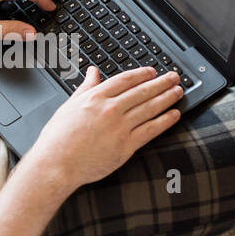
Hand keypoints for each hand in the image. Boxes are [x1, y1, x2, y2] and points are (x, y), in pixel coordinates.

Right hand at [27, 66, 183, 188]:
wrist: (56, 164)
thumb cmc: (58, 138)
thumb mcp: (69, 106)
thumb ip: (85, 88)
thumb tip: (92, 72)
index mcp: (95, 98)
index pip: (125, 80)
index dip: (142, 74)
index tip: (152, 72)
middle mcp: (110, 109)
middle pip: (142, 91)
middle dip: (161, 83)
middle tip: (174, 77)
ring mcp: (119, 127)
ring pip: (150, 108)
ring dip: (167, 98)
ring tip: (178, 92)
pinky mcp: (126, 145)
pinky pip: (151, 130)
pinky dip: (165, 121)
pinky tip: (174, 115)